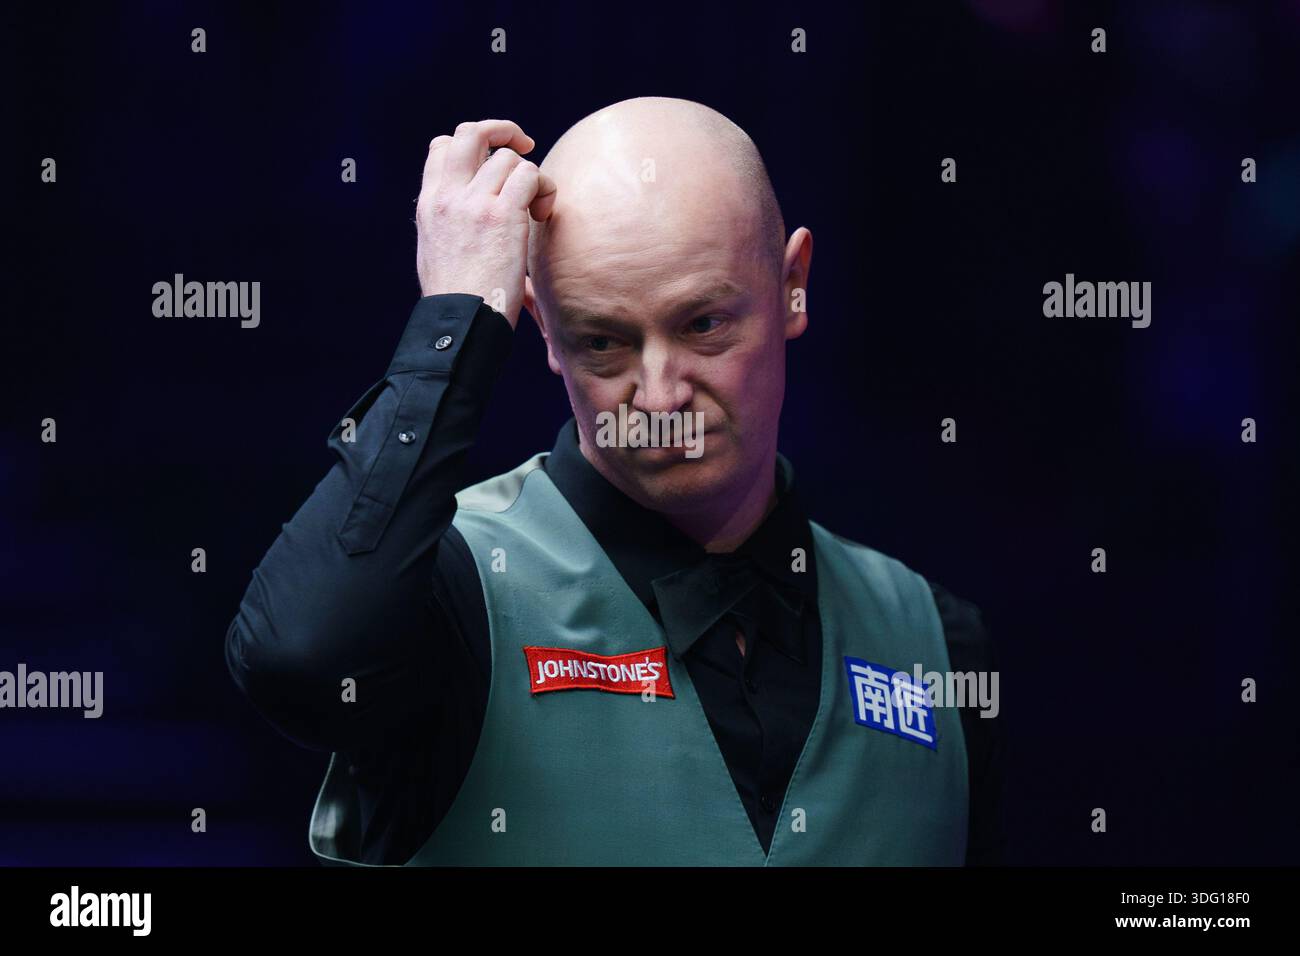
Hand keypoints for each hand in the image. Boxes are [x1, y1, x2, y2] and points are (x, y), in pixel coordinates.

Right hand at [415, 119, 556, 328]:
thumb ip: (447, 222)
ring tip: (535, 208)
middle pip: (472, 132)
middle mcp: (449, 195)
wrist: (460, 322)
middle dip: (503, 130)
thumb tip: (466, 216)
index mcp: (430, 203)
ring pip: (510, 158)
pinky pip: (531, 175)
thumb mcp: (435, 251)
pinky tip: (542, 213)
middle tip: (525, 146)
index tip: (492, 163)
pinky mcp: (504, 215)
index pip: (443, 146)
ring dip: (532, 176)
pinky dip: (544, 187)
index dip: (472, 145)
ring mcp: (476, 203)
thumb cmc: (456, 300)